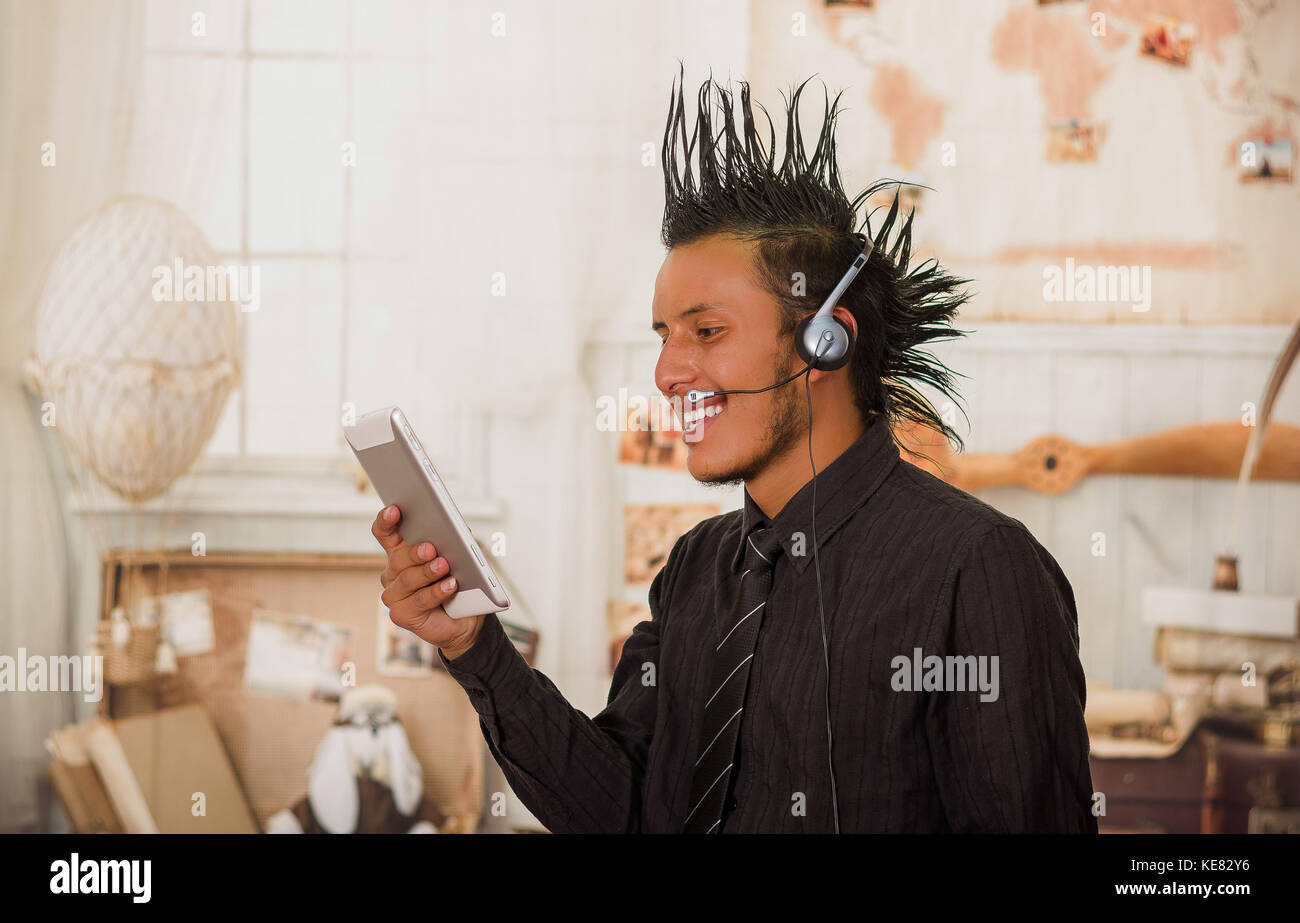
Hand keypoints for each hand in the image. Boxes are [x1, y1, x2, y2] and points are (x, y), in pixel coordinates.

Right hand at [372, 505, 483, 657]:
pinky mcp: (401, 614)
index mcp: (401, 552)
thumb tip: (454, 530)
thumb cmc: (459, 583)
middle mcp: (393, 572)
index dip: (386, 521)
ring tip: (444, 565)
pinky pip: (419, 600)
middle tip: (430, 548)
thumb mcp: (458, 557)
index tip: (395, 510)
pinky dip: (437, 592)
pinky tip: (450, 585)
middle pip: (398, 558)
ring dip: (428, 572)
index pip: (385, 532)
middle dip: (414, 552)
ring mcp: (394, 594)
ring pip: (408, 579)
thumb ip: (452, 541)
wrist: (465, 618)